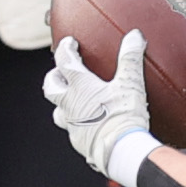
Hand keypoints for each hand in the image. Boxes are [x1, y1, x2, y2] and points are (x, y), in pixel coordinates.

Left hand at [43, 31, 152, 175]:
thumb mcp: (131, 83)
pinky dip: (78, 122)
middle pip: (51, 87)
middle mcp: (70, 104)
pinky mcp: (79, 140)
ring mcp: (72, 124)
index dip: (66, 49)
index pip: (65, 61)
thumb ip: (131, 58)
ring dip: (62, 102)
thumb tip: (134, 35)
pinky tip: (90, 123)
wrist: (120, 150)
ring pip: (58, 110)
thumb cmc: (123, 115)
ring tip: (72, 100)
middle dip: (54, 76)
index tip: (69, 42)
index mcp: (80, 86)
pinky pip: (73, 129)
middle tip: (61, 71)